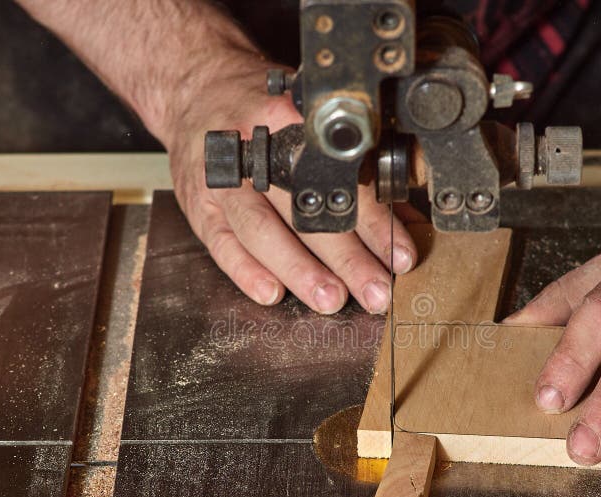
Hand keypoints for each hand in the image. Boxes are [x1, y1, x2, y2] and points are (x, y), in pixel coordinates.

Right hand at [163, 58, 419, 313]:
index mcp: (290, 123)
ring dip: (300, 271)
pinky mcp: (199, 205)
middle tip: (375, 292)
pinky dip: (246, 271)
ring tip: (331, 300)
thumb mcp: (312, 120)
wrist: (195, 91)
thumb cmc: (263, 108)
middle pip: (305, 213)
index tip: (401, 255)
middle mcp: (253, 152)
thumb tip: (405, 218)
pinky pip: (222, 244)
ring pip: (263, 233)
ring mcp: (221, 181)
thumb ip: (358, 169)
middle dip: (347, 260)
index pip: (341, 182)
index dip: (375, 223)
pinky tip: (272, 293)